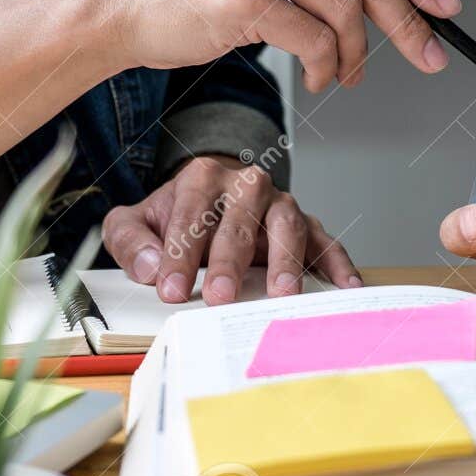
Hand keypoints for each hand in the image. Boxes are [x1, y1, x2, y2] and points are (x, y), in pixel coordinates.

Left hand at [100, 156, 361, 303]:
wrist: (211, 201)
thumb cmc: (175, 219)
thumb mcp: (136, 223)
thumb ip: (130, 241)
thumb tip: (150, 267)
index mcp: (202, 178)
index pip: (190, 215)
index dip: (178, 254)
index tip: (169, 290)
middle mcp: (246, 186)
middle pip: (241, 219)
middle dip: (230, 260)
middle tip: (220, 296)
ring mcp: (280, 205)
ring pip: (287, 225)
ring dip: (285, 260)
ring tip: (281, 294)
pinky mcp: (306, 226)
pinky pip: (325, 242)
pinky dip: (337, 263)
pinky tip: (344, 287)